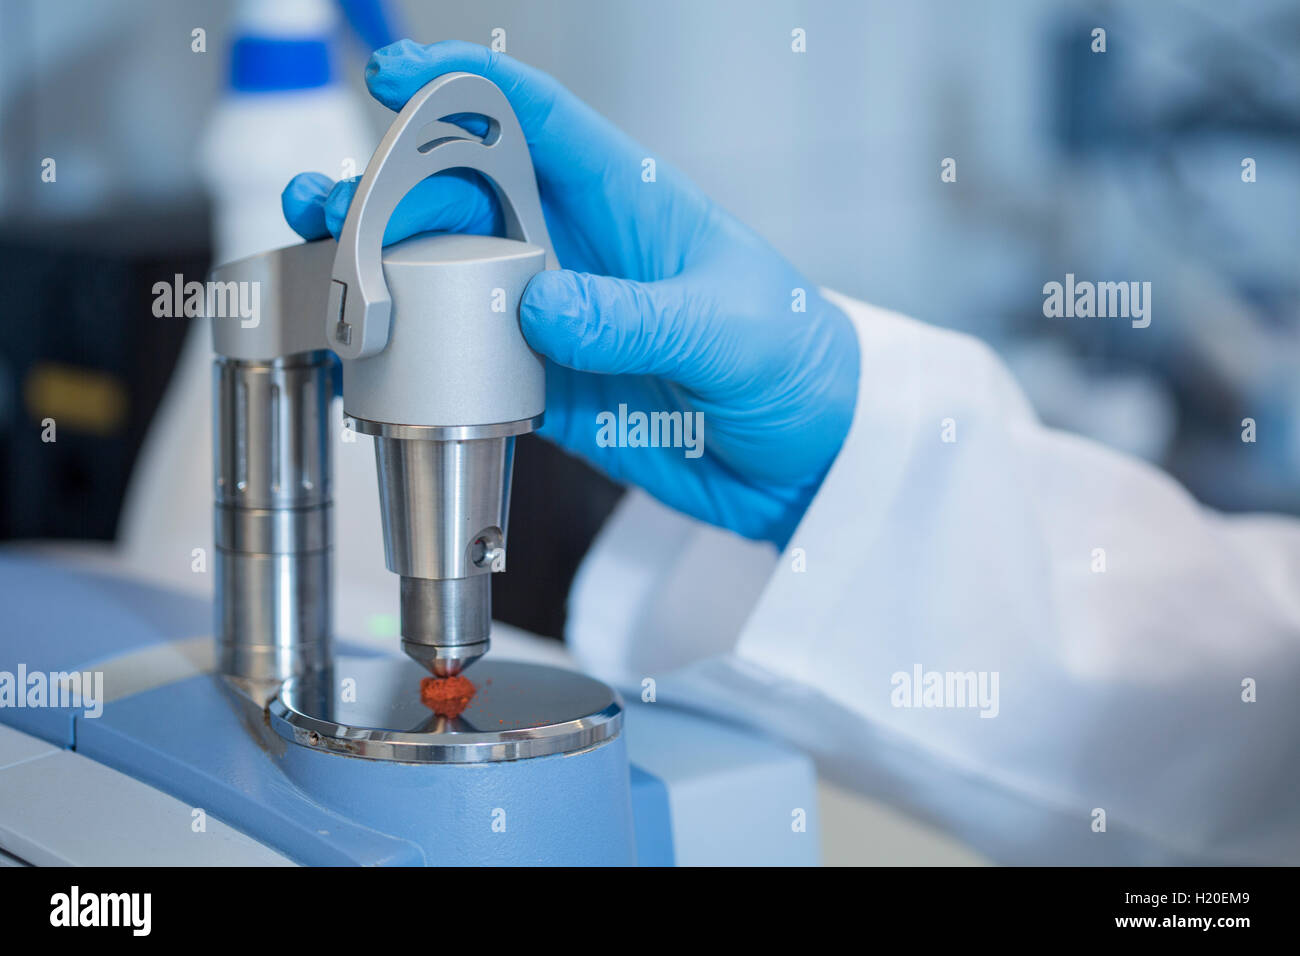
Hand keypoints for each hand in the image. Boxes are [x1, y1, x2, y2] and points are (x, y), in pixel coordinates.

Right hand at [283, 39, 858, 546]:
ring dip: (385, 272)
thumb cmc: (800, 366)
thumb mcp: (730, 331)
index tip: (398, 73)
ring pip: (451, 279)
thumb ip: (636, 316)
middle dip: (391, 186)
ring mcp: (557, 322)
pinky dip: (417, 362)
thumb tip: (539, 306)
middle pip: (467, 197)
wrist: (811, 464)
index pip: (538, 121)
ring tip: (329, 272)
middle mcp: (580, 254)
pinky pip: (467, 368)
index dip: (467, 86)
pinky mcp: (549, 389)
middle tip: (335, 202)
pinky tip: (373, 357)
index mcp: (630, 205)